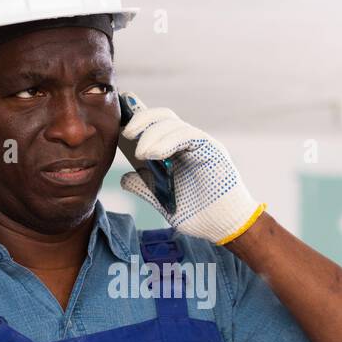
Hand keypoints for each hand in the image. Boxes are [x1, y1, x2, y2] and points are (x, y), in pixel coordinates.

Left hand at [118, 95, 264, 244]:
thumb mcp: (162, 201)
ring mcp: (199, 145)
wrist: (223, 228)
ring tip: (140, 154)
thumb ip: (144, 187)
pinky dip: (169, 141)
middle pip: (161, 117)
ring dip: (152, 135)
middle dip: (141, 119)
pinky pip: (188, 136)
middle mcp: (186, 143)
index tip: (118, 113)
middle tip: (126, 134)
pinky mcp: (211, 150)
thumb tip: (123, 179)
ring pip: (172, 124)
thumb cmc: (198, 214)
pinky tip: (154, 154)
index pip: (154, 125)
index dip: (137, 116)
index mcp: (174, 151)